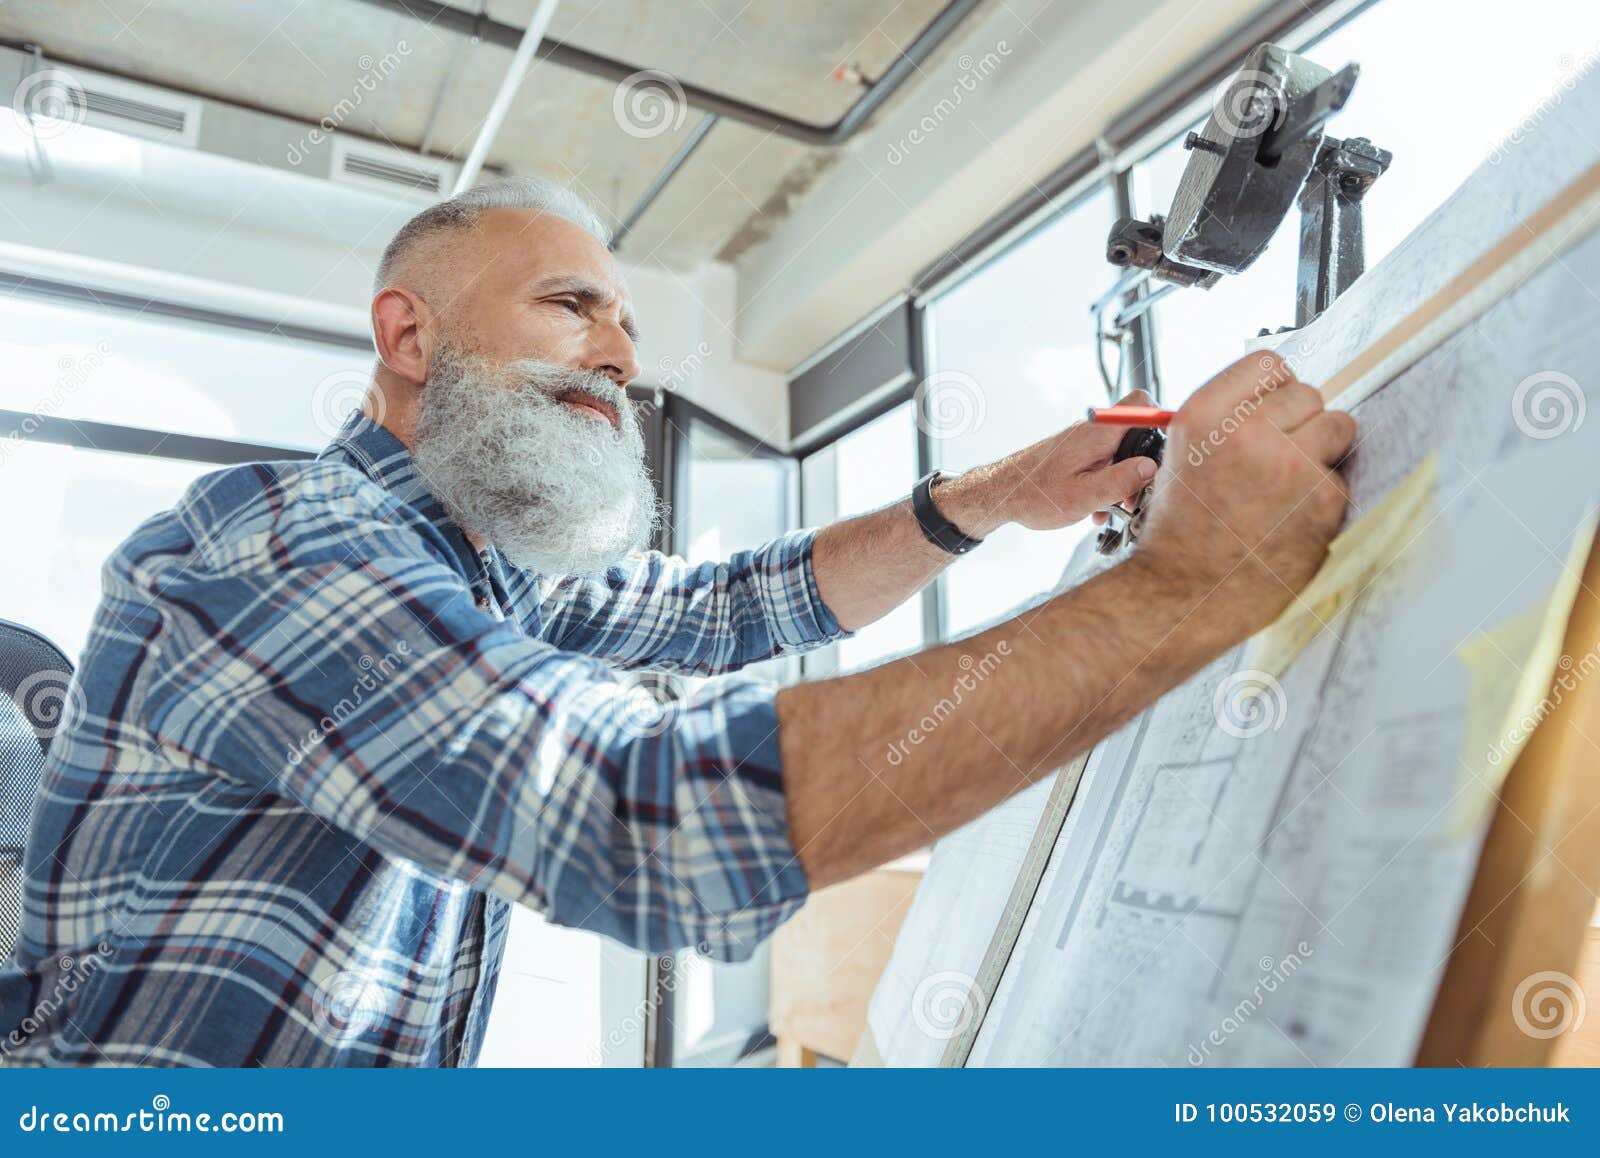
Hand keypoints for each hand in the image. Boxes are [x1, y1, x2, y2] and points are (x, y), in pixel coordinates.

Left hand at [931, 390, 1163, 537]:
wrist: (999, 495)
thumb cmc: (1034, 495)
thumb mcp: (1082, 497)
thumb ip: (1119, 481)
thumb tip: (1151, 468)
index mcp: (1098, 434)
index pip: (1140, 403)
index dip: (1161, 419)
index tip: (1170, 448)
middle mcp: (1093, 432)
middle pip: (1136, 433)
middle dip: (1142, 466)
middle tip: (1134, 496)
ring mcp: (1084, 442)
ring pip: (1120, 453)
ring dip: (1122, 482)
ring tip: (1109, 509)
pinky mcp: (1076, 454)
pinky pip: (1103, 463)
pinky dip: (1105, 484)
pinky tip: (1094, 509)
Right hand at [1135, 351, 1354, 634]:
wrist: (1185, 592)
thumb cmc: (1181, 531)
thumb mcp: (1180, 457)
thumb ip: (1225, 420)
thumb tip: (1278, 397)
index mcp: (1202, 416)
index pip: (1267, 365)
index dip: (1274, 389)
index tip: (1273, 410)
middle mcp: (1245, 433)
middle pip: (1307, 393)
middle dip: (1299, 421)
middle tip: (1280, 456)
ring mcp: (1288, 464)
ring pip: (1338, 424)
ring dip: (1322, 448)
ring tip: (1291, 482)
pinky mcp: (1321, 499)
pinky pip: (1341, 474)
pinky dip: (1324, 494)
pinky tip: (1292, 516)